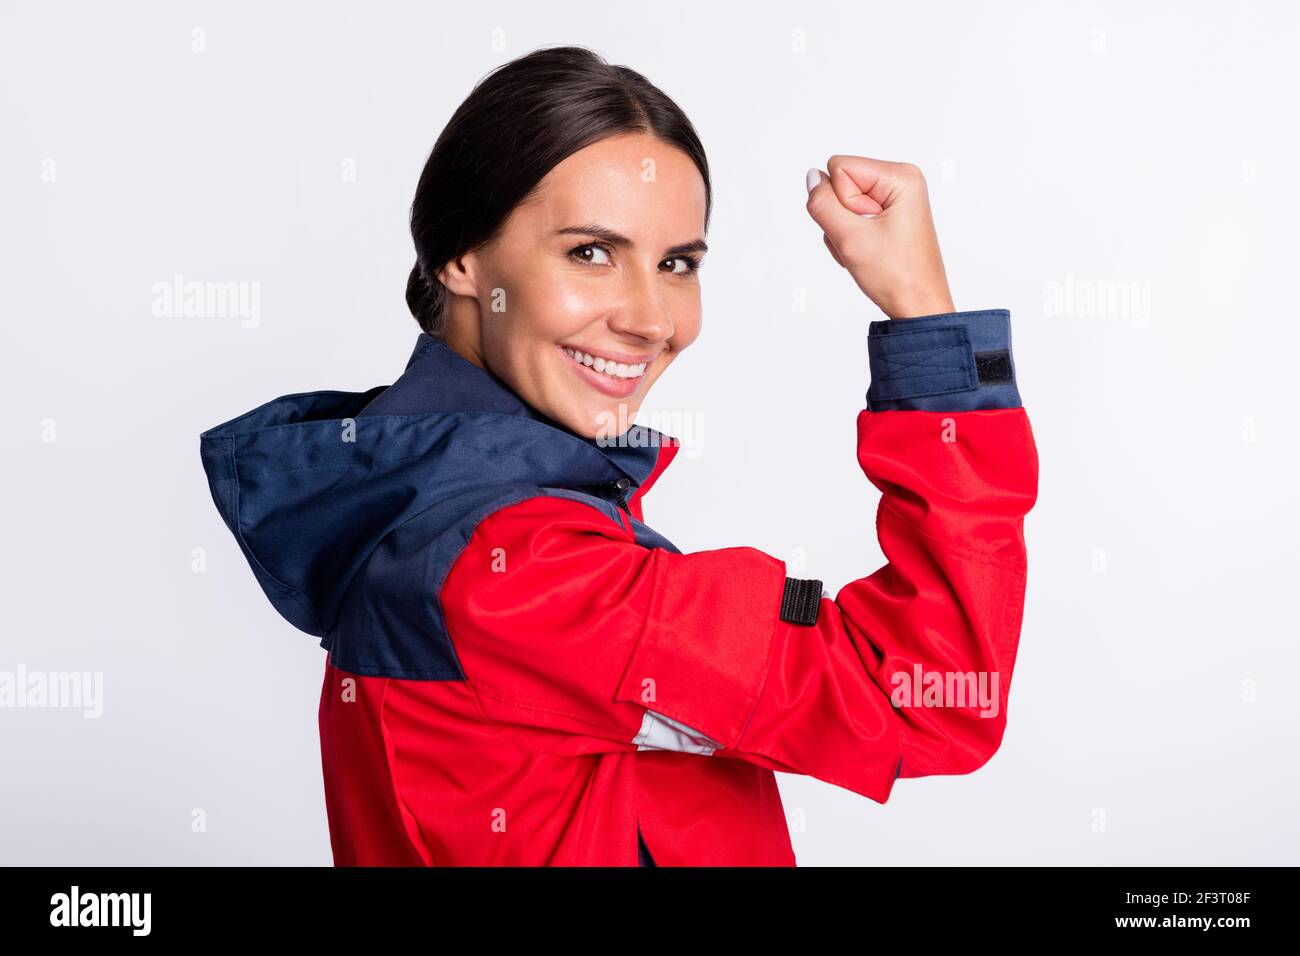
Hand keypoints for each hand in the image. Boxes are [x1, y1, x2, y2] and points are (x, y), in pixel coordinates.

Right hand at [805, 156, 954, 318]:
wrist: (918, 306)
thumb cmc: (896, 275)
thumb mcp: (850, 238)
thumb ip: (823, 205)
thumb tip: (811, 176)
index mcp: (900, 176)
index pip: (839, 168)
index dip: (839, 202)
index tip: (864, 228)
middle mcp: (900, 180)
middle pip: (840, 183)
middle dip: (841, 217)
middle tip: (865, 243)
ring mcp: (894, 197)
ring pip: (841, 202)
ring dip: (844, 231)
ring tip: (868, 250)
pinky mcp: (888, 213)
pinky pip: (851, 215)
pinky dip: (851, 236)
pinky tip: (868, 252)